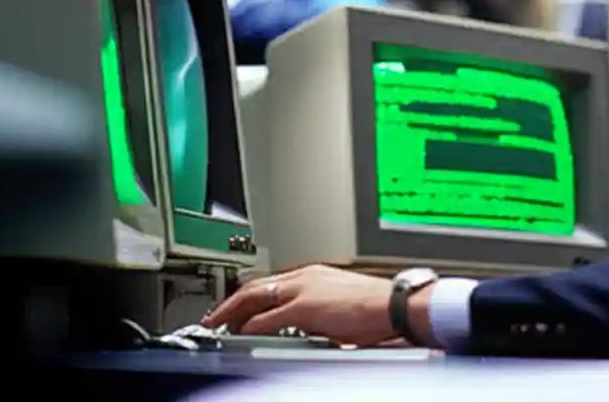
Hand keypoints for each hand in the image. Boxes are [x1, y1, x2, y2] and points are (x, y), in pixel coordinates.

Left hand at [202, 264, 397, 345]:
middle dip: (232, 302)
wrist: (394, 305)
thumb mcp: (341, 303)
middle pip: (257, 286)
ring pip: (256, 297)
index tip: (237, 308)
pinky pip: (267, 318)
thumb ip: (319, 310)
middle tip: (215, 316)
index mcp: (315, 275)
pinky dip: (250, 326)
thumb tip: (307, 326)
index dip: (250, 296)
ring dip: (233, 312)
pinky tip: (240, 334)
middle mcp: (305, 277)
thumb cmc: (377, 308)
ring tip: (218, 324)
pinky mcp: (304, 308)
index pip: (272, 282)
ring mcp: (303, 290)